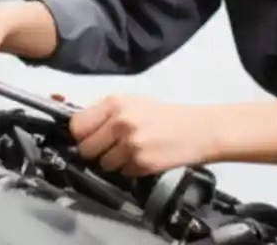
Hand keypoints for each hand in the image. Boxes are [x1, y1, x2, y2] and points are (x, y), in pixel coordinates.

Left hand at [69, 95, 216, 176]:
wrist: (199, 129)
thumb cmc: (165, 115)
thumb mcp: (133, 102)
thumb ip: (105, 112)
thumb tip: (78, 127)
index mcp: (115, 102)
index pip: (77, 125)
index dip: (80, 135)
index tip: (87, 138)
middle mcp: (120, 122)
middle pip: (86, 148)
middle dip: (95, 152)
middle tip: (110, 148)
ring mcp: (130, 144)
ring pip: (103, 164)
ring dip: (113, 163)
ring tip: (131, 152)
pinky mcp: (141, 163)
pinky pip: (122, 173)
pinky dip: (130, 170)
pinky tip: (143, 158)